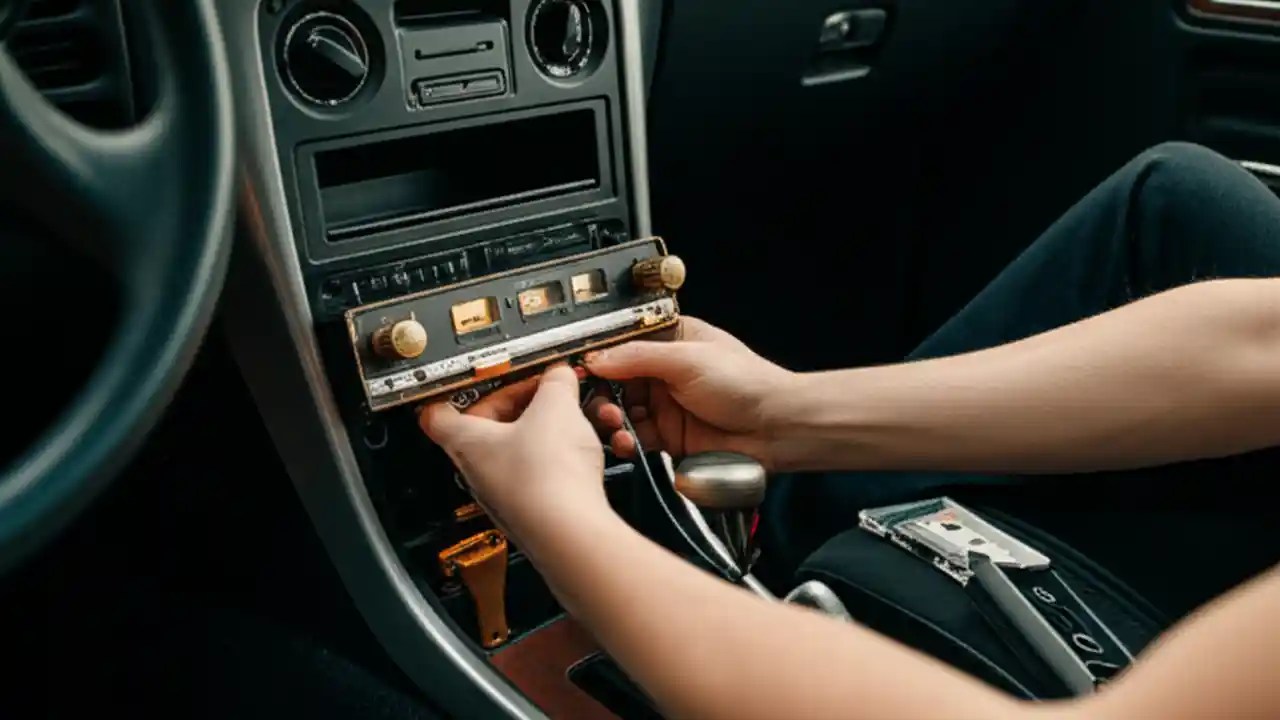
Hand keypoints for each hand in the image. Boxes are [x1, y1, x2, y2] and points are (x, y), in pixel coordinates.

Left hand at [418, 364, 606, 534]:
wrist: (570, 533)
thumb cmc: (546, 478)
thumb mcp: (556, 407)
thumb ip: (556, 382)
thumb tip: (559, 375)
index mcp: (467, 441)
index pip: (439, 412)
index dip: (458, 391)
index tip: (482, 378)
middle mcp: (479, 471)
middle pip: (489, 426)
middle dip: (521, 404)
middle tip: (546, 392)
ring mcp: (506, 494)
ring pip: (520, 450)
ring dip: (547, 430)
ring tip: (572, 420)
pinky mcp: (533, 509)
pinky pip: (542, 474)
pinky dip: (562, 458)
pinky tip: (583, 451)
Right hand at [583, 317, 795, 469]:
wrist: (776, 428)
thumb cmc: (746, 382)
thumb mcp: (687, 359)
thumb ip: (637, 358)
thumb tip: (597, 358)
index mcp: (670, 341)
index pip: (622, 345)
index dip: (598, 357)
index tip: (578, 369)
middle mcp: (664, 372)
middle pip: (614, 381)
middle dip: (599, 392)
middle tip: (594, 402)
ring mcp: (665, 406)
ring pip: (621, 411)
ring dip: (609, 418)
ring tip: (611, 423)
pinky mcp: (669, 437)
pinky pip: (635, 438)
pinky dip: (624, 441)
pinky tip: (625, 441)